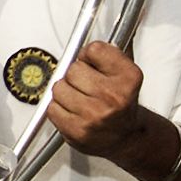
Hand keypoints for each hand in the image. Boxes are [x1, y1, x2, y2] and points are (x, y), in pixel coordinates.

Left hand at [47, 40, 141, 157]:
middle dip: (76, 75)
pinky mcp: (77, 130)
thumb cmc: (122, 105)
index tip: (91, 62)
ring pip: (59, 88)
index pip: (94, 50)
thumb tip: (88, 41)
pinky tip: (73, 111)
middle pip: (73, 69)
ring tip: (80, 98)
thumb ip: (109, 53)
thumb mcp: (126, 74)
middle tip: (86, 84)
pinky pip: (52, 108)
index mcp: (127, 78)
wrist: (126, 138)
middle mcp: (112, 96)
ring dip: (65, 92)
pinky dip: (59, 109)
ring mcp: (93, 115)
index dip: (88, 55)